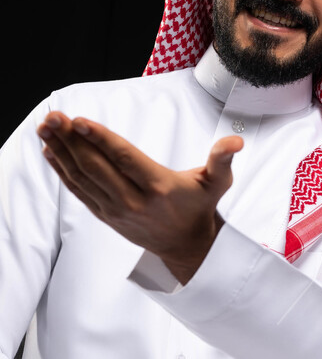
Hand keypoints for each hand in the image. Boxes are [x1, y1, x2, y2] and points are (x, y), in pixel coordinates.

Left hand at [38, 111, 242, 283]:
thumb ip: (222, 158)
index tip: (79, 122)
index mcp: (160, 187)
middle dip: (71, 140)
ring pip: (83, 177)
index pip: (124, 158)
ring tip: (45, 129)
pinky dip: (63, 171)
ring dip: (61, 152)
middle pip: (96, 166)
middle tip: (53, 117)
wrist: (187, 246)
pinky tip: (52, 153)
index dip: (100, 139)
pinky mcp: (106, 215)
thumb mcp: (218, 182)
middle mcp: (134, 200)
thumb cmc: (200, 207)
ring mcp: (117, 210)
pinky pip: (80, 191)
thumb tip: (235, 141)